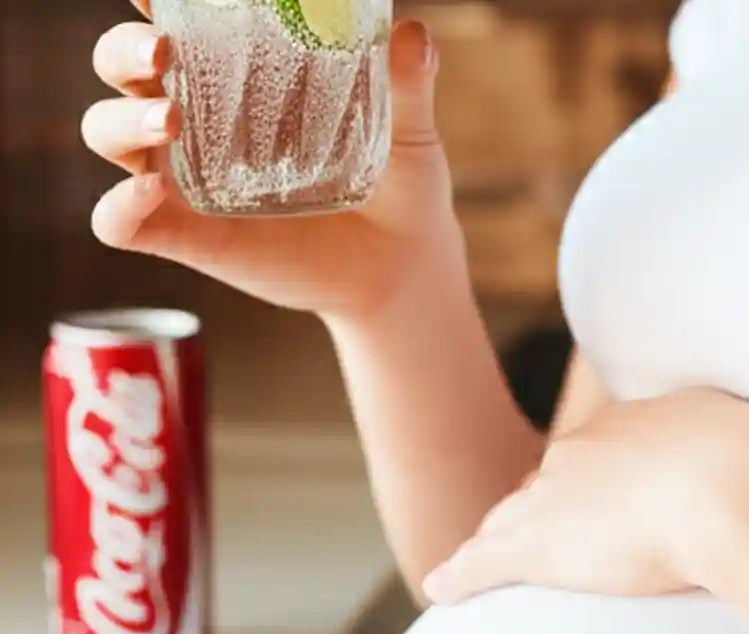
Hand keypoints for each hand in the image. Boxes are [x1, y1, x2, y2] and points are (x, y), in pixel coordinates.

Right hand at [83, 1, 460, 319]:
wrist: (401, 266)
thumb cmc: (397, 184)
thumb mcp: (408, 132)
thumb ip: (407, 83)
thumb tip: (415, 33)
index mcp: (237, 76)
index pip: (176, 25)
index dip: (156, 2)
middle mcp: (197, 119)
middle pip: (122, 67)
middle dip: (125, 49)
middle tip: (163, 48)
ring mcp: (184, 178)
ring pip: (106, 133)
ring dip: (122, 118)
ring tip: (168, 119)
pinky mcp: (188, 236)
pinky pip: (121, 222)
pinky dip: (120, 206)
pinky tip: (150, 192)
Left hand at [422, 389, 748, 604]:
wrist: (739, 483)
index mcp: (638, 424)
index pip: (598, 453)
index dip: (589, 478)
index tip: (590, 494)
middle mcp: (588, 451)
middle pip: (548, 483)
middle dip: (537, 506)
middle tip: (528, 529)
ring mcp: (559, 495)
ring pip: (511, 519)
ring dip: (493, 539)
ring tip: (476, 559)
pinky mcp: (540, 544)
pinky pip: (485, 559)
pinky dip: (461, 574)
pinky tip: (442, 588)